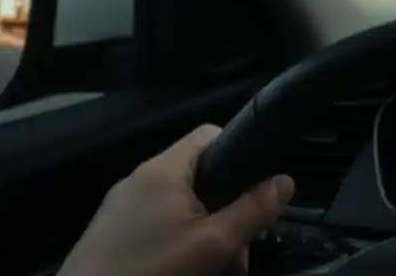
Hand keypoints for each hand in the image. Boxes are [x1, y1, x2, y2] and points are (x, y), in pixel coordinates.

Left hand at [58, 124, 294, 275]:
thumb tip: (285, 181)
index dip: (240, 153)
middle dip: (228, 209)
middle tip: (241, 250)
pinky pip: (157, 223)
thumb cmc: (152, 271)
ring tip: (218, 268)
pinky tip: (187, 270)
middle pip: (198, 176)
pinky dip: (180, 240)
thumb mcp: (213, 245)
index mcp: (163, 170)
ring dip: (207, 230)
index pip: (210, 134)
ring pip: (179, 205)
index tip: (256, 190)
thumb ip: (253, 211)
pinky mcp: (110, 233)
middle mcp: (139, 179)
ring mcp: (120, 207)